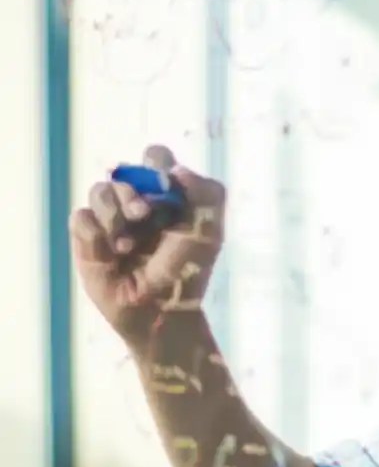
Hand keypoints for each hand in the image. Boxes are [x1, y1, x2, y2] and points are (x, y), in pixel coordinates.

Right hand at [70, 145, 225, 346]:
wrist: (163, 309)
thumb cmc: (188, 270)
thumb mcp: (209, 232)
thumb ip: (207, 194)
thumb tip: (178, 170)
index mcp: (167, 194)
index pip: (155, 157)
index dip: (156, 162)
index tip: (166, 183)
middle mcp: (136, 201)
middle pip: (124, 170)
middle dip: (134, 190)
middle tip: (144, 214)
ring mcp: (111, 218)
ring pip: (99, 190)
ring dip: (115, 215)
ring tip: (128, 245)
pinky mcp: (88, 238)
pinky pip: (81, 218)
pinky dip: (97, 234)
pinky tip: (114, 255)